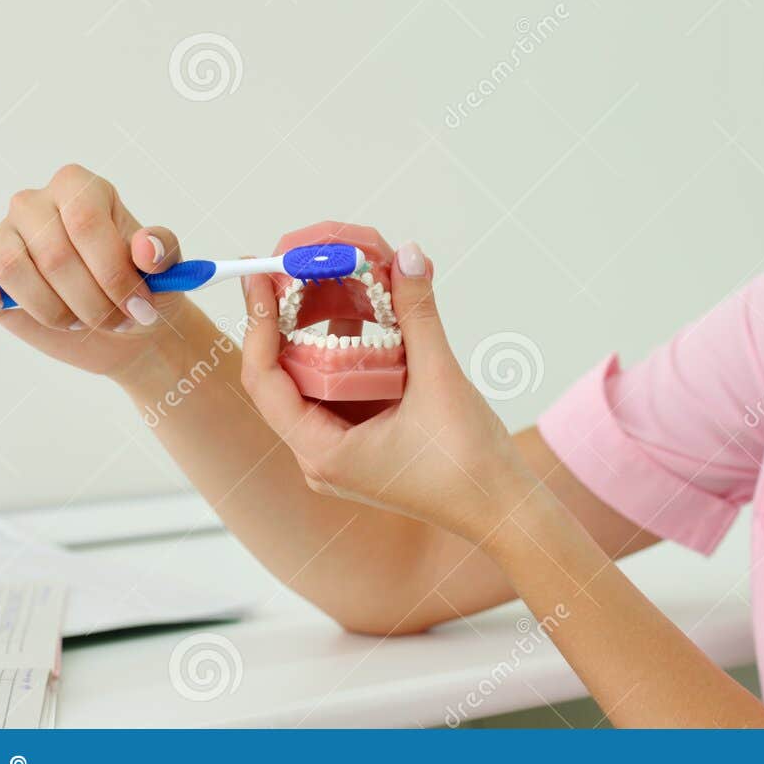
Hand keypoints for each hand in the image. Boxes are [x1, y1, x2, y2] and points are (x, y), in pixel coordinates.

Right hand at [0, 163, 201, 383]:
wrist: (127, 325)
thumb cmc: (146, 290)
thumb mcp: (167, 272)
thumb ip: (163, 251)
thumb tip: (146, 248)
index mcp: (82, 188)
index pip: (86, 222)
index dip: (113, 273)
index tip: (140, 308)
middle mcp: (38, 203)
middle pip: (53, 253)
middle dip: (91, 302)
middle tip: (115, 321)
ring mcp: (5, 234)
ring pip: (12, 269)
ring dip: (53, 310)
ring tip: (79, 318)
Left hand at [239, 241, 534, 544]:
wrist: (504, 508)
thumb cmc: (470, 462)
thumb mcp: (440, 380)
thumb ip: (418, 315)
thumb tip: (407, 255)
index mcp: (323, 453)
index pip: (265, 381)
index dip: (258, 324)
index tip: (261, 275)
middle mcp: (322, 456)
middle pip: (286, 377)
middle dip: (291, 320)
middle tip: (295, 268)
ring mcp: (343, 452)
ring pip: (315, 381)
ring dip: (321, 332)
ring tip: (328, 281)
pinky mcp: (366, 444)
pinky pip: (344, 390)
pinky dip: (350, 353)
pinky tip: (365, 315)